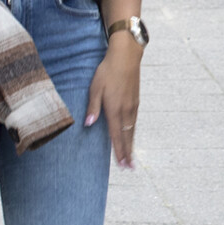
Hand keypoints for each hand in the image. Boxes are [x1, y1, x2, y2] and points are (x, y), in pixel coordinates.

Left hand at [84, 40, 142, 167]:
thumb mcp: (95, 88)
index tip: (122, 164)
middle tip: (129, 168)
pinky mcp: (135, 101)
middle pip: (127, 136)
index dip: (119, 151)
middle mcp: (126, 110)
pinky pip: (134, 122)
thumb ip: (92, 107)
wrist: (126, 56)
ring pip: (132, 130)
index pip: (116, 135)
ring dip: (131, 144)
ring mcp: (132, 106)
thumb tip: (88, 124)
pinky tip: (131, 136)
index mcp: (115, 109)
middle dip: (127, 153)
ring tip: (131, 157)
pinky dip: (132, 133)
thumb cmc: (107, 71)